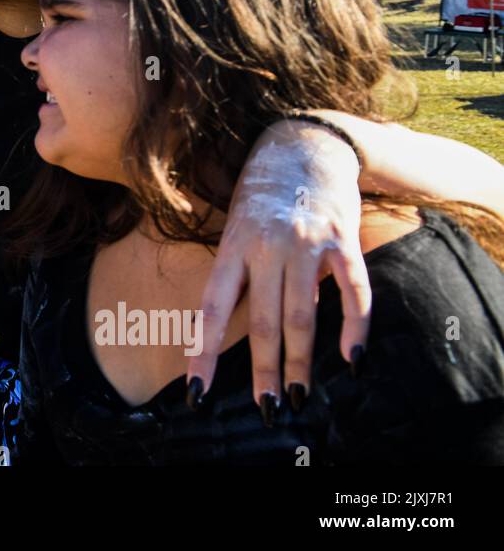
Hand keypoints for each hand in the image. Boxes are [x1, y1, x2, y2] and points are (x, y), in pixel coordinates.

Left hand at [187, 120, 369, 411]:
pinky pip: (352, 291)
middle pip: (263, 322)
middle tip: (267, 408)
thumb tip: (226, 325)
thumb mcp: (236, 225)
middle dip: (264, 371)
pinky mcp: (342, 239)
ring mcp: (306, 243)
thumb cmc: (261, 191)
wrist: (304, 142)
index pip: (212, 309)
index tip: (196, 392)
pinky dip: (353, 328)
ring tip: (300, 396)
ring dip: (301, 361)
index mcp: (232, 245)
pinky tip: (351, 359)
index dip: (203, 353)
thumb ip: (237, 272)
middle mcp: (266, 246)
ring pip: (302, 315)